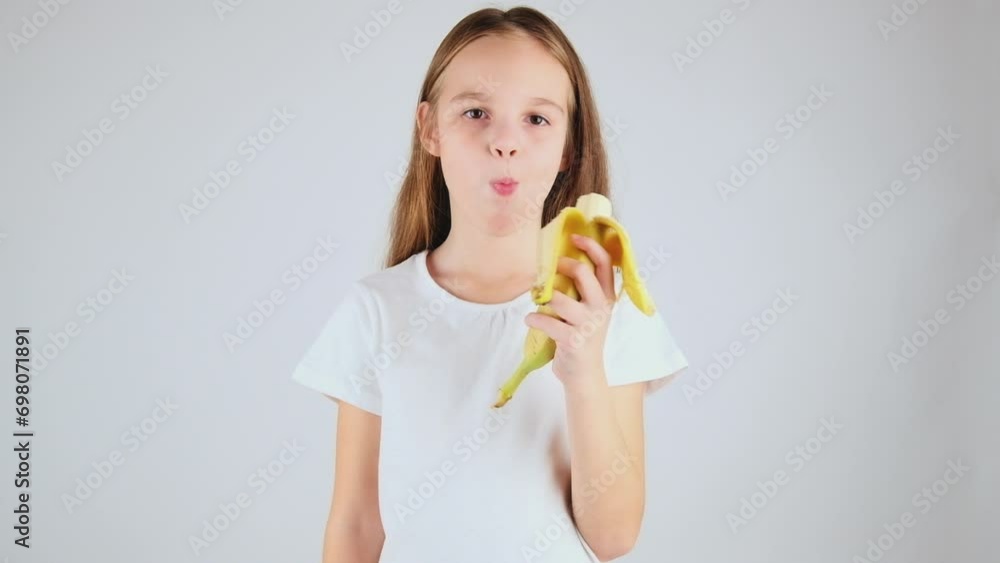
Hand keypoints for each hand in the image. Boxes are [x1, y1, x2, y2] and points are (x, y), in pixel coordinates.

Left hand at [525, 233, 616, 393]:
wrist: (584, 375)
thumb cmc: (581, 338)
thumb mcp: (589, 312)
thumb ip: (581, 290)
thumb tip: (558, 262)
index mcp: (606, 297)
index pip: (606, 264)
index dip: (591, 246)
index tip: (575, 237)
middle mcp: (600, 308)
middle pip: (582, 273)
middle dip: (562, 266)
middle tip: (549, 269)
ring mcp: (588, 324)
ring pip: (559, 298)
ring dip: (542, 298)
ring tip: (536, 302)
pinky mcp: (572, 340)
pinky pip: (545, 321)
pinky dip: (533, 319)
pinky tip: (530, 321)